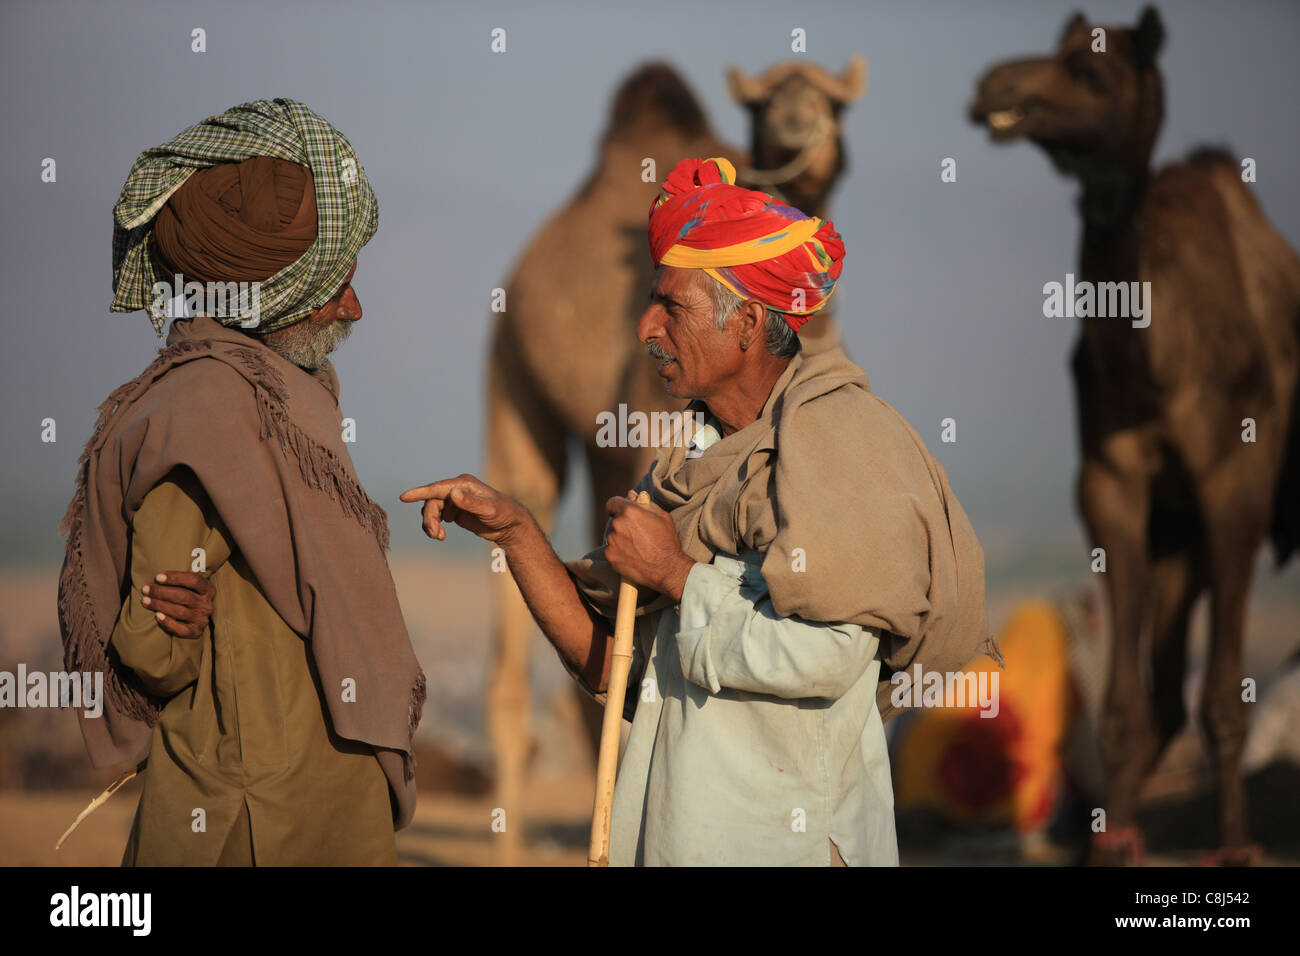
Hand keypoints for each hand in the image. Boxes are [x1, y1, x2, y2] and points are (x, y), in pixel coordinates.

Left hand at [141, 571, 214, 638]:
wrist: (194, 619)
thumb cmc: (186, 598)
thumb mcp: (189, 588)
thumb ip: (179, 583)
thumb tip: (157, 578)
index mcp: (208, 590)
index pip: (194, 580)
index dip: (175, 578)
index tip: (157, 577)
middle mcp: (206, 605)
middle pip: (183, 596)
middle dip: (161, 592)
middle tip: (146, 589)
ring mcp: (202, 619)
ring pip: (180, 611)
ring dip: (160, 605)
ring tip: (145, 601)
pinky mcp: (196, 631)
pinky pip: (181, 629)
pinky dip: (168, 623)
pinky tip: (157, 616)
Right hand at [399, 473, 527, 544]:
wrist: (510, 524)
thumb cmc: (503, 513)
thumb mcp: (489, 509)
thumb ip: (471, 502)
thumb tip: (452, 494)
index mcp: (463, 484)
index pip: (437, 488)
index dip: (420, 492)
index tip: (404, 497)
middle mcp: (456, 489)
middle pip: (431, 502)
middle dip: (429, 518)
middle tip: (435, 535)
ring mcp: (454, 500)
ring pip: (431, 510)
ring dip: (430, 524)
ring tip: (438, 537)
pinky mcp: (454, 511)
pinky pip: (436, 516)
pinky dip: (434, 526)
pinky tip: (440, 536)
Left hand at [604, 491, 694, 599]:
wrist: (667, 569)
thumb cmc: (667, 541)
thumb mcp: (662, 516)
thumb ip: (645, 503)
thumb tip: (632, 495)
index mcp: (629, 511)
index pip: (612, 503)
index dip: (617, 508)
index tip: (622, 513)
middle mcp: (617, 524)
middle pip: (614, 521)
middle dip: (623, 525)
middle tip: (637, 535)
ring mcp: (612, 541)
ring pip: (612, 536)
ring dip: (620, 539)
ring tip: (637, 548)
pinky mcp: (610, 557)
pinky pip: (611, 551)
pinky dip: (619, 553)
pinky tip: (633, 556)